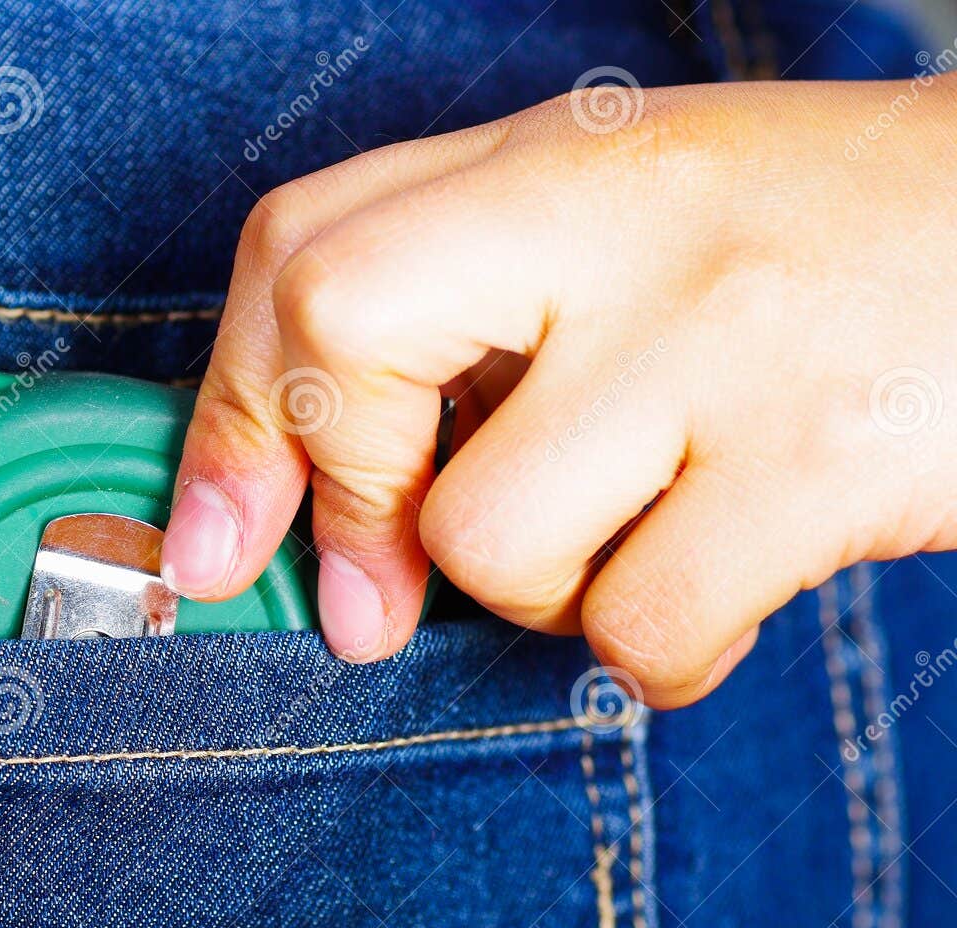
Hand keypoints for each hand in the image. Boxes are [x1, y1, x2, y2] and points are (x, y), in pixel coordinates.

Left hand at [160, 76, 956, 706]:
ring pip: (486, 536)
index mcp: (553, 166)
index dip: (232, 414)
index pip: (303, 252)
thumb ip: (450, 336)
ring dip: (540, 594)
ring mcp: (721, 332)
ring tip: (637, 538)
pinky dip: (655, 652)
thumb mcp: (617, 244)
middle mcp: (622, 222)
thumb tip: (282, 524)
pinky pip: (637, 627)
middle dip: (336, 495)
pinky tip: (716, 590)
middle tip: (379, 591)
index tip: (215, 543)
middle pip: (341, 320)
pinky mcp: (821, 455)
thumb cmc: (810, 258)